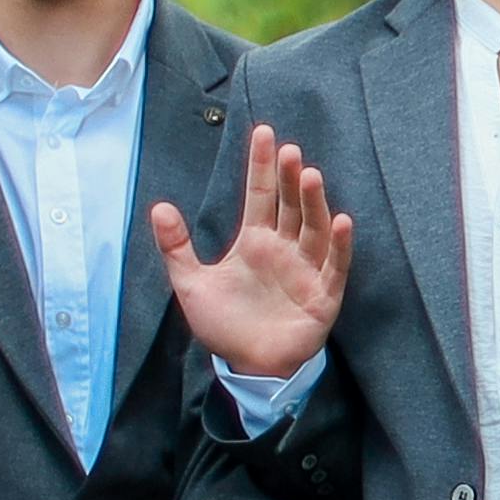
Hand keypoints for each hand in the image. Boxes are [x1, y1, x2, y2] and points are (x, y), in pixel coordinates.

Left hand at [150, 126, 354, 380]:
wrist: (248, 367)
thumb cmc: (225, 325)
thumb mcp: (191, 284)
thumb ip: (176, 247)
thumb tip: (159, 207)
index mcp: (255, 241)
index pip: (261, 195)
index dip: (262, 166)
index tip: (264, 133)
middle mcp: (284, 249)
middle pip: (290, 206)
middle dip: (290, 178)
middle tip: (290, 150)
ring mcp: (306, 270)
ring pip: (313, 228)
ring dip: (313, 203)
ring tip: (311, 175)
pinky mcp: (323, 295)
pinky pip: (334, 266)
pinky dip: (339, 245)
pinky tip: (341, 221)